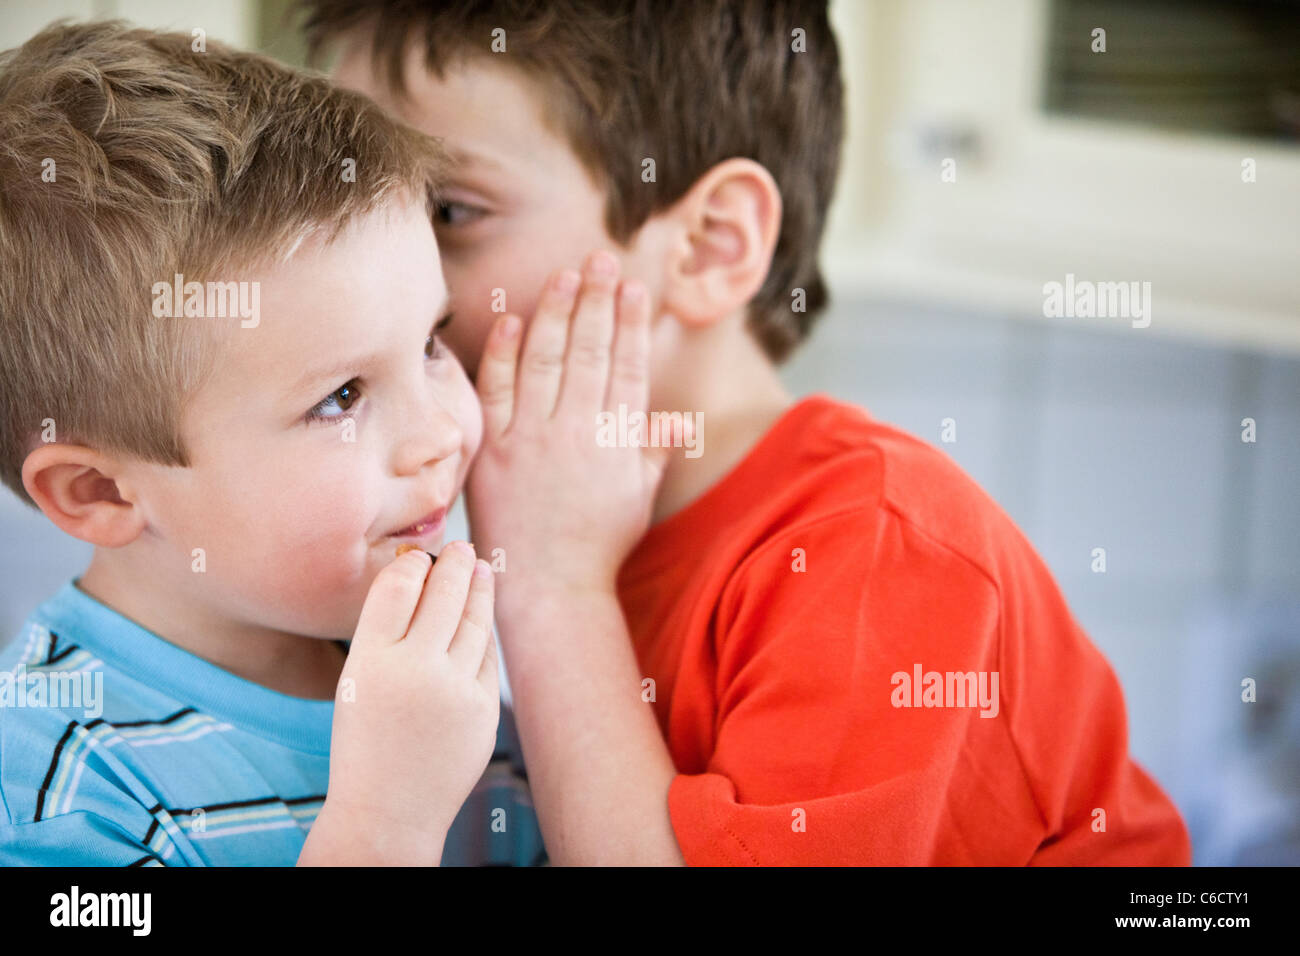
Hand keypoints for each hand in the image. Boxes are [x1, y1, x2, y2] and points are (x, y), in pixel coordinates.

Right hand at [302, 543, 498, 864]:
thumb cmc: (366, 740)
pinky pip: (486, 658)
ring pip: (473, 623)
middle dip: (456, 565)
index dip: (413, 566)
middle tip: (461, 547)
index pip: (396, 590)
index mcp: (368, 661)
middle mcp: (413, 671)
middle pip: (443, 596)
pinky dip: (483, 635)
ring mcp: (454, 691)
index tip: (422, 555)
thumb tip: (423, 577)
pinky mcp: (483, 711)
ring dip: (479, 590)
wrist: (388, 812)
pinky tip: (481, 619)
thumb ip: (385, 633)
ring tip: (481, 570)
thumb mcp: (358, 682)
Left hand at [466, 251, 666, 603]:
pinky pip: (497, 391)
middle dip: (596, 299)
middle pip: (589, 350)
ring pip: (545, 359)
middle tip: (600, 257)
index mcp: (616, 441)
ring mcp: (532, 438)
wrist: (547, 586)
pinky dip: (503, 353)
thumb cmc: (598, 543)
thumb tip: (676, 420)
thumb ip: (653, 452)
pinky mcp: (495, 450)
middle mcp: (576, 431)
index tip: (633, 286)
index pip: (627, 366)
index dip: (631, 322)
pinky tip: (512, 320)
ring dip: (555, 312)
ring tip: (564, 275)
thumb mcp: (637, 497)